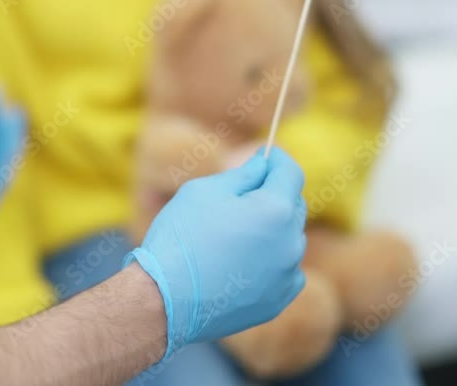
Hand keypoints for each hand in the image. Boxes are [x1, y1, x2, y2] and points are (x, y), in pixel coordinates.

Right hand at [124, 146, 306, 358]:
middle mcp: (291, 243)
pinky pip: (285, 270)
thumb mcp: (205, 190)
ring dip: (272, 229)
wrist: (164, 300)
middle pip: (293, 205)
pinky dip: (270, 260)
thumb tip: (262, 165)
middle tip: (242, 193)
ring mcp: (287, 276)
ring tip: (235, 233)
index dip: (276, 159)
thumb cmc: (181, 238)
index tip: (264, 155)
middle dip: (273, 193)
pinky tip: (241, 261)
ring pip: (289, 239)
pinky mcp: (277, 301)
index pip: (290, 172)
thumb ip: (242, 175)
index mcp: (275, 210)